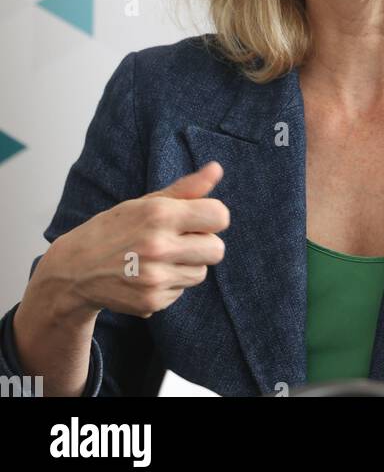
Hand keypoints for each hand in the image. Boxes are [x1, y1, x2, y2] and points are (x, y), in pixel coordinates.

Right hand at [35, 161, 229, 321]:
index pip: (219, 216)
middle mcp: (159, 247)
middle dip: (204, 243)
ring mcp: (155, 278)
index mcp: (159, 215)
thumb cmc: (115, 229)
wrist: (75, 270)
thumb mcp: (146, 202)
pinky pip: (182, 290)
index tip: (199, 217)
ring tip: (161, 257)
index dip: (212, 216)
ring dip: (188, 265)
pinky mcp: (151, 302)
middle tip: (181, 239)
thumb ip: (186, 188)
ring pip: (201, 272)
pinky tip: (148, 275)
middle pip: (217, 249)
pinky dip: (171, 283)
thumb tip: (217, 168)